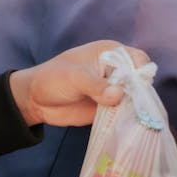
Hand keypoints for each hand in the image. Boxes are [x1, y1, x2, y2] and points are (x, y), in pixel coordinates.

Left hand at [8, 40, 149, 126]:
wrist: (35, 101)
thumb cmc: (53, 78)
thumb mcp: (74, 77)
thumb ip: (96, 85)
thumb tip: (118, 95)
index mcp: (112, 53)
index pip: (138, 58)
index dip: (140, 71)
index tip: (136, 85)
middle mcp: (118, 71)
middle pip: (141, 79)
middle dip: (140, 92)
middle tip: (131, 103)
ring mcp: (115, 90)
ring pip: (136, 98)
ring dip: (135, 107)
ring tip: (128, 115)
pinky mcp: (111, 108)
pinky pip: (126, 113)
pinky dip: (128, 118)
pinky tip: (126, 123)